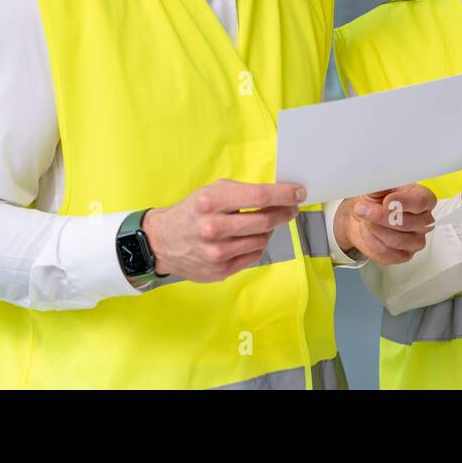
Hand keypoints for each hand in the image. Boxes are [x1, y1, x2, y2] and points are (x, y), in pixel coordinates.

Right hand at [141, 179, 304, 281]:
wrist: (163, 241)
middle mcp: (213, 227)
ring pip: (262, 240)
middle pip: (265, 221)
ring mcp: (216, 252)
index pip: (259, 196)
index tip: (299, 193)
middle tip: (290, 209)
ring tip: (264, 223)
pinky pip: (254, 256)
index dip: (284, 194)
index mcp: (211, 202)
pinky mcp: (220, 270)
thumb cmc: (193, 212)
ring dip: (270, 230)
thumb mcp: (212, 192)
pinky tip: (251, 238)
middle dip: (284, 213)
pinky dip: (259, 245)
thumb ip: (242, 192)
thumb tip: (278, 195)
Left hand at [334, 184, 435, 264]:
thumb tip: (381, 188)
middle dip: (380, 216)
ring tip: (364, 219)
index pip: (421, 202)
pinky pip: (387, 252)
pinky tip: (368, 231)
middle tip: (362, 208)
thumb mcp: (378, 186)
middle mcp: (425, 221)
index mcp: (424, 199)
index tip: (386, 200)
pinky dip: (371, 241)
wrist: (364, 216)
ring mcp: (416, 240)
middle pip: (406, 223)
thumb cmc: (377, 198)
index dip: (402, 203)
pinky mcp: (404, 255)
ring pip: (396, 240)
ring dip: (374, 228)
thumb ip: (382, 185)